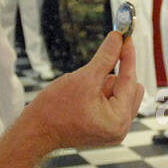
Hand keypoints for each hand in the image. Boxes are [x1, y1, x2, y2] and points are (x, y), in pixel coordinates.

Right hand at [22, 31, 142, 149]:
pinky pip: (112, 103)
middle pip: (131, 89)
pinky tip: (84, 97)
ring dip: (106, 85)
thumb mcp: (84, 78)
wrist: (35, 131)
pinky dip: (102, 94)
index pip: (130, 80)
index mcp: (119, 120)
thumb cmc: (55, 110)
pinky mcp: (104, 129)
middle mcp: (120, 129)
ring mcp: (113, 131)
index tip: (126, 37)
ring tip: (83, 92)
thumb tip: (118, 38)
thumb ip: (106, 57)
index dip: (127, 55)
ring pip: (121, 95)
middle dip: (116, 75)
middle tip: (97, 67)